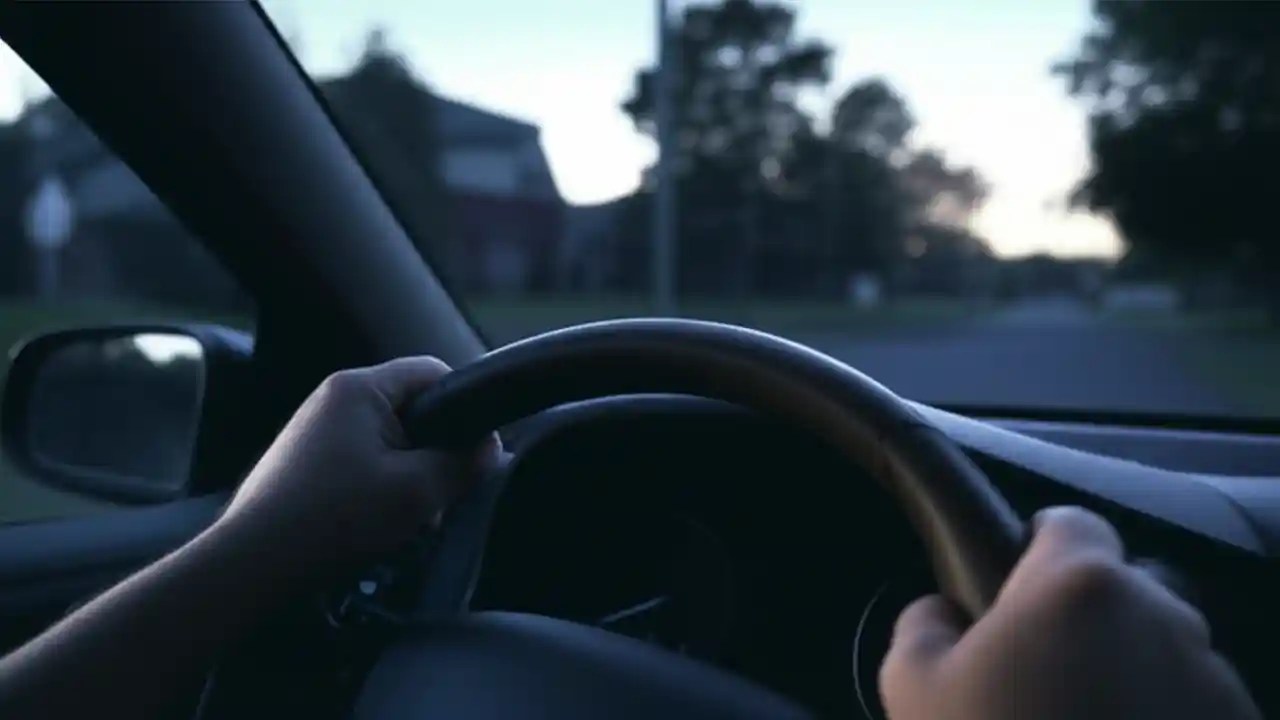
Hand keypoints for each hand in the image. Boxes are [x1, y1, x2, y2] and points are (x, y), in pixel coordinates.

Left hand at [213, 357, 500, 583]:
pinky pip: (363, 463)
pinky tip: (377, 527)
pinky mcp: (305, 462)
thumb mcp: (417, 492)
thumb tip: (490, 448)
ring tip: (407, 520)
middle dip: (435, 453)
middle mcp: (334, 398)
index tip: (477, 454)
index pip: (434, 373)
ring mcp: (315, 430)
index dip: (466, 409)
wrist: (252, 565)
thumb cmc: (333, 520)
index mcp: (359, 387)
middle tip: (441, 496)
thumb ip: (463, 464)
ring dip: (409, 478)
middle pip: (413, 411)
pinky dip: (380, 490)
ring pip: (390, 442)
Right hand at [880, 507, 1260, 719]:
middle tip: (1034, 678)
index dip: (1035, 548)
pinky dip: (1162, 718)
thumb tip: (943, 613)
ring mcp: (1212, 679)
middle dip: (1082, 622)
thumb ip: (922, 623)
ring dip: (1127, 673)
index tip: (1012, 586)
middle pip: (1118, 591)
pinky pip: (1191, 705)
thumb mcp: (912, 686)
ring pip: (1161, 651)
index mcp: (1078, 585)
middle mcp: (1163, 616)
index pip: (1068, 522)